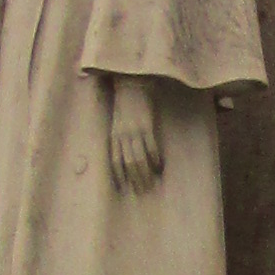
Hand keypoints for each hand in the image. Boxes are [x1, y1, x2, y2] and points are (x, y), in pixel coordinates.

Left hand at [106, 76, 161, 194]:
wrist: (132, 84)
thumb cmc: (125, 103)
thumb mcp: (117, 121)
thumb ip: (120, 137)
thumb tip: (125, 153)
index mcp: (114, 135)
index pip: (115, 161)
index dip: (120, 176)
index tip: (126, 188)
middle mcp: (122, 135)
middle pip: (128, 164)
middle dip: (136, 179)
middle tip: (143, 190)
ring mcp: (135, 131)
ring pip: (139, 159)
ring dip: (146, 173)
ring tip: (152, 183)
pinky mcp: (147, 126)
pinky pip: (152, 148)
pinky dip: (156, 160)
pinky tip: (160, 167)